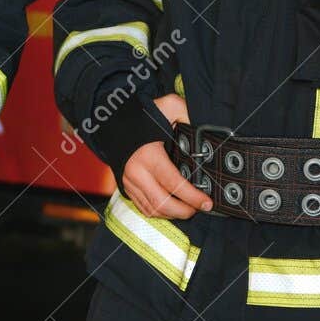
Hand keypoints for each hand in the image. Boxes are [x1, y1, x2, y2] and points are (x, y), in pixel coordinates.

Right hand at [120, 92, 211, 219]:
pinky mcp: (126, 186)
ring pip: (152, 210)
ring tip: (188, 208)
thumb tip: (204, 130)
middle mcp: (137, 172)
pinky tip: (172, 207)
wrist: (112, 121)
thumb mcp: (168, 106)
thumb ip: (187, 115)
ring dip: (172, 214)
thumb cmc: (143, 115)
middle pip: (162, 204)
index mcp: (149, 156)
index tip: (207, 202)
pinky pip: (143, 207)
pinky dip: (159, 212)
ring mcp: (129, 182)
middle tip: (200, 208)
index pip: (174, 183)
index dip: (193, 197)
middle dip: (184, 211)